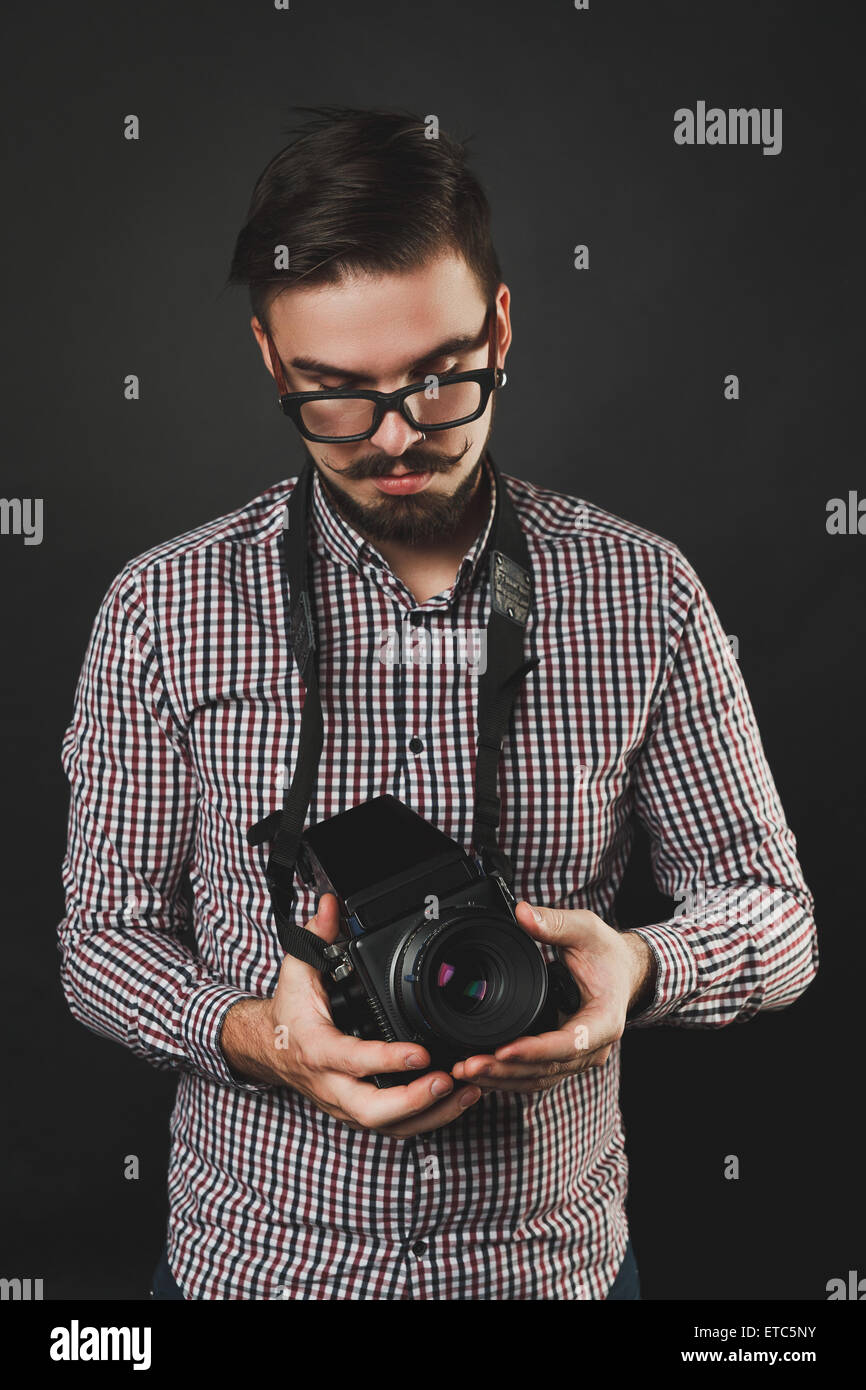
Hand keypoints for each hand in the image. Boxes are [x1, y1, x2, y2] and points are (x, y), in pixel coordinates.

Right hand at [221, 893, 481, 1135]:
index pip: (351, 1060)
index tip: (419, 1053)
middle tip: (450, 1080)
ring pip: (389, 1126)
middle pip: (372, 1111)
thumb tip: (329, 904)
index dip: (386, 1062)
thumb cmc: (289, 1011)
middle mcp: (331, 1084)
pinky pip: (395, 1127)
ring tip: (468, 1091)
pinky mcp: (360, 1113)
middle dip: (415, 1102)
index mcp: (317, 1049)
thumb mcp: (296, 969)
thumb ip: (314, 936)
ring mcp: (346, 1104)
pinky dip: (429, 1118)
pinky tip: (459, 1100)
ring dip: (432, 1114)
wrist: (271, 1049)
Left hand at [450, 901, 655, 1093]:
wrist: (622, 973)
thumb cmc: (606, 954)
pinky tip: (479, 1074)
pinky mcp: (561, 1059)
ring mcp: (577, 1058)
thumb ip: (555, 923)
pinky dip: (507, 1077)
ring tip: (464, 1072)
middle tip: (468, 1066)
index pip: (569, 1044)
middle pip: (547, 1070)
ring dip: (501, 1079)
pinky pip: (534, 1076)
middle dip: (506, 1070)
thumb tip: (523, 913)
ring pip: (538, 1080)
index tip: (503, 1049)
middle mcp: (592, 1048)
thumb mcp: (586, 929)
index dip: (535, 1051)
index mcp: (605, 1021)